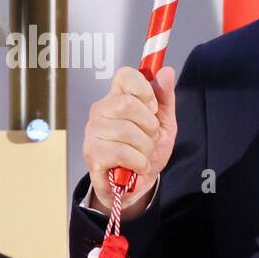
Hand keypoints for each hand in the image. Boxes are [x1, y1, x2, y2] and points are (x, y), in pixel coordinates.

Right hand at [81, 65, 176, 220]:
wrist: (136, 186)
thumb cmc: (145, 152)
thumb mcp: (164, 124)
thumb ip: (165, 98)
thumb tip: (165, 71)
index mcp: (117, 98)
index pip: (125, 75)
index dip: (144, 89)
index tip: (153, 107)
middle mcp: (101, 111)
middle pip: (127, 103)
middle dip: (149, 125)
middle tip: (150, 137)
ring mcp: (93, 132)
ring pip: (126, 130)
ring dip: (145, 148)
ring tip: (144, 155)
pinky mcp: (92, 154)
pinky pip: (121, 152)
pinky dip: (138, 162)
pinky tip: (137, 166)